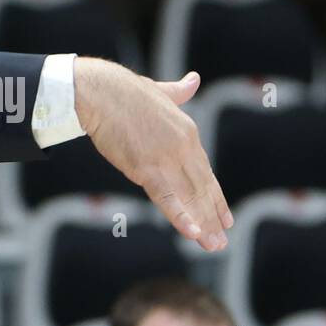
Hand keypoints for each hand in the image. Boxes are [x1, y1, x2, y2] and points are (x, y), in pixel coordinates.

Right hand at [74, 59, 231, 251]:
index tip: (225, 217)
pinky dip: (182, 217)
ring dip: (203, 224)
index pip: (205, 172)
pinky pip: (167, 198)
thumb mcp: (159, 90)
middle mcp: (183, 147)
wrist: (100, 92)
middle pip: (201, 189)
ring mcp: (166, 159)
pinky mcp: (146, 168)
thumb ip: (179, 91)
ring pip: (189, 198)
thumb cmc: (123, 91)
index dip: (216, 197)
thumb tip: (194, 80)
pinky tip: (193, 233)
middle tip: (221, 241)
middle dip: (212, 217)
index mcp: (187, 132)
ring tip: (213, 245)